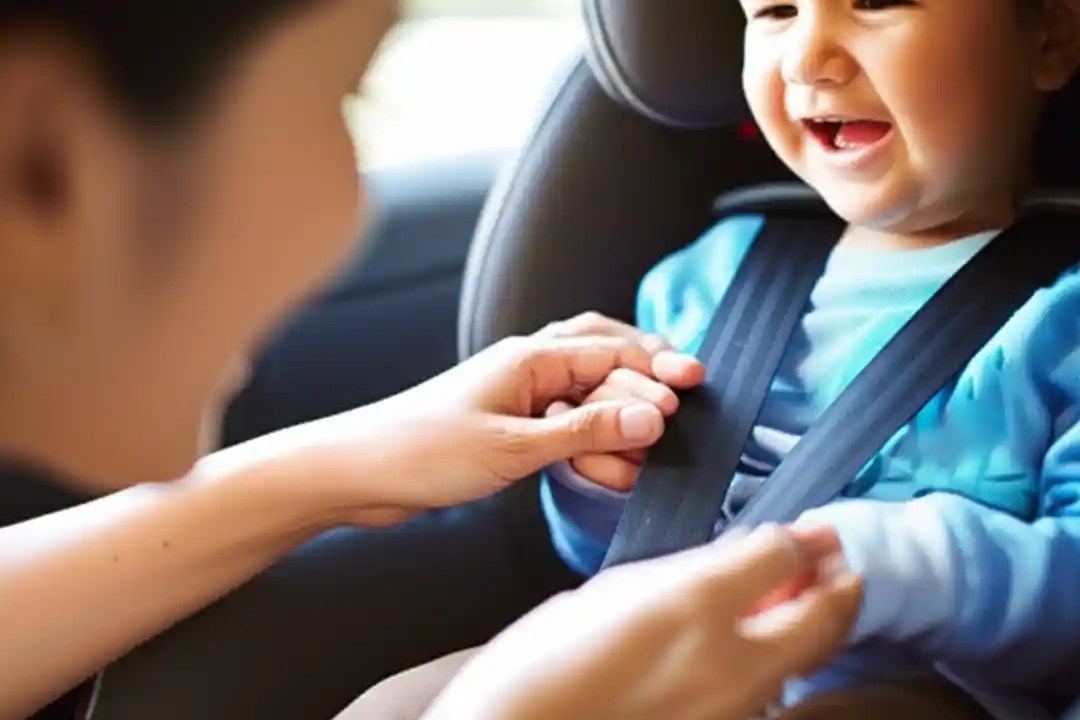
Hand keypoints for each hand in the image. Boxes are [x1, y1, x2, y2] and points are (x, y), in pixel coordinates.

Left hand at [204, 331, 693, 524]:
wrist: (357, 474)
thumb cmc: (420, 450)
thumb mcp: (514, 445)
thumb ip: (586, 430)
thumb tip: (650, 417)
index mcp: (529, 358)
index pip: (611, 352)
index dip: (655, 370)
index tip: (690, 390)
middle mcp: (528, 369)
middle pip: (605, 359)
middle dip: (645, 382)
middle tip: (681, 408)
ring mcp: (518, 398)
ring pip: (588, 395)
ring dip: (618, 419)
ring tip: (643, 448)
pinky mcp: (509, 428)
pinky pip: (565, 425)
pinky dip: (591, 441)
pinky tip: (606, 464)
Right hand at [427, 525, 862, 719]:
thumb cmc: (540, 668)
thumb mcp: (610, 593)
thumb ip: (685, 571)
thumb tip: (736, 558)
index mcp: (694, 606)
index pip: (784, 554)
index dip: (802, 536)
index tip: (809, 529)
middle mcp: (730, 662)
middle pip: (827, 614)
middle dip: (842, 580)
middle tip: (837, 559)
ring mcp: (734, 708)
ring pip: (806, 659)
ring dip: (816, 621)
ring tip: (804, 596)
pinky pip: (770, 692)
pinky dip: (780, 661)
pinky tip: (760, 644)